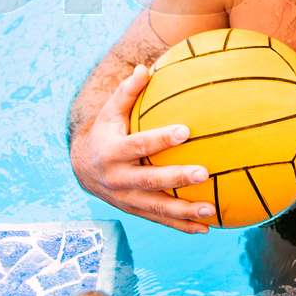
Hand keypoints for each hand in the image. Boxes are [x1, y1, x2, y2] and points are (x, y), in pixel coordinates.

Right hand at [69, 64, 214, 233]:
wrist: (83, 169)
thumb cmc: (106, 132)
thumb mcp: (110, 113)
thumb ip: (127, 92)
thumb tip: (145, 67)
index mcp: (113, 152)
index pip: (139, 145)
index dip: (160, 139)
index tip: (185, 131)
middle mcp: (118, 179)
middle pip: (150, 180)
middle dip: (177, 178)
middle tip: (205, 172)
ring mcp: (126, 199)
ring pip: (157, 207)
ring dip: (185, 211)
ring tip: (212, 210)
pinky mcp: (135, 212)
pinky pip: (160, 220)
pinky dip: (182, 226)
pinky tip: (206, 228)